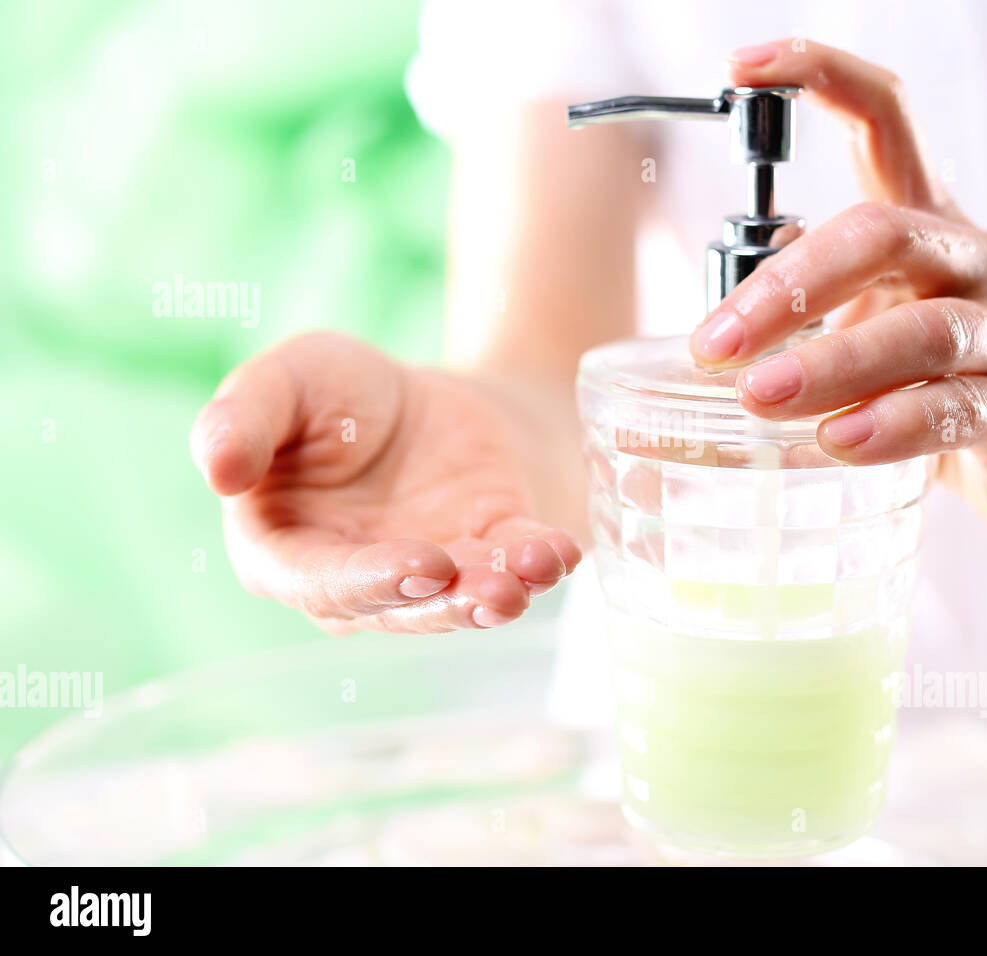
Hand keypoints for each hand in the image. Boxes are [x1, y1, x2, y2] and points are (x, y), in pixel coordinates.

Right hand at [190, 332, 580, 633]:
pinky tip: (559, 553)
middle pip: (393, 604)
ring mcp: (429, 577)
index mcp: (286, 550)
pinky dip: (538, 563)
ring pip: (456, 600)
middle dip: (439, 600)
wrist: (426, 393)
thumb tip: (216, 468)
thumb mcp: (284, 381)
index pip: (315, 581)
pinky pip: (513, 566)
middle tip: (479, 588)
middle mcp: (357, 582)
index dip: (364, 581)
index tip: (416, 563)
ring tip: (527, 579)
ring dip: (494, 595)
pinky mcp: (488, 556)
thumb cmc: (335, 393)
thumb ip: (242, 418)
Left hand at [691, 39, 986, 546]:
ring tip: (762, 396)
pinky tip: (843, 440)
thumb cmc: (942, 385)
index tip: (739, 68)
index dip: (820, 76)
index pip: (887, 119)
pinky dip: (896, 425)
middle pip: (885, 233)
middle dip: (789, 286)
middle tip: (716, 346)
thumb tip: (719, 318)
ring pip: (925, 329)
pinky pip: (963, 410)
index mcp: (930, 224)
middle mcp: (978, 260)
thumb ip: (813, 307)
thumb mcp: (875, 325)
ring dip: (832, 363)